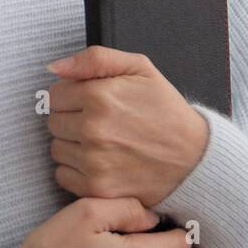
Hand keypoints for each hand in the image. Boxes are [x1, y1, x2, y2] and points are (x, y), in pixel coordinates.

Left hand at [43, 45, 209, 207]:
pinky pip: (63, 175)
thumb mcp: (139, 68)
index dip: (72, 96)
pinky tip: (100, 162)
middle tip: (101, 122)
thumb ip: (94, 59)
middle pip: (53, 122)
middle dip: (72, 120)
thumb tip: (55, 67)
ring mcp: (94, 161)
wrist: (194, 157)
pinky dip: (77, 170)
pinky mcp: (97, 188)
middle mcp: (93, 129)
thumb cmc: (166, 110)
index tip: (92, 101)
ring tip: (103, 142)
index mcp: (99, 96)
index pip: (54, 95)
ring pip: (56, 149)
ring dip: (73, 146)